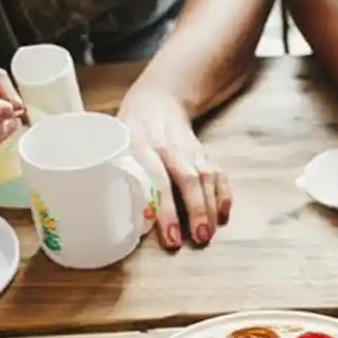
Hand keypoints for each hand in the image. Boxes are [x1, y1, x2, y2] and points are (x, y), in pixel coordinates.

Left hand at [119, 86, 229, 249]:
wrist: (159, 99)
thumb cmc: (130, 130)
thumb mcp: (115, 144)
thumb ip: (117, 173)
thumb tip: (114, 216)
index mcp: (141, 145)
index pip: (156, 180)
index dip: (166, 210)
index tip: (171, 237)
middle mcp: (169, 147)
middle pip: (188, 179)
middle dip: (196, 211)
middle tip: (199, 238)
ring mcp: (190, 150)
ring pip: (206, 178)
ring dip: (210, 207)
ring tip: (208, 234)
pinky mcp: (204, 153)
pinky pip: (218, 174)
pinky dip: (223, 195)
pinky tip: (222, 215)